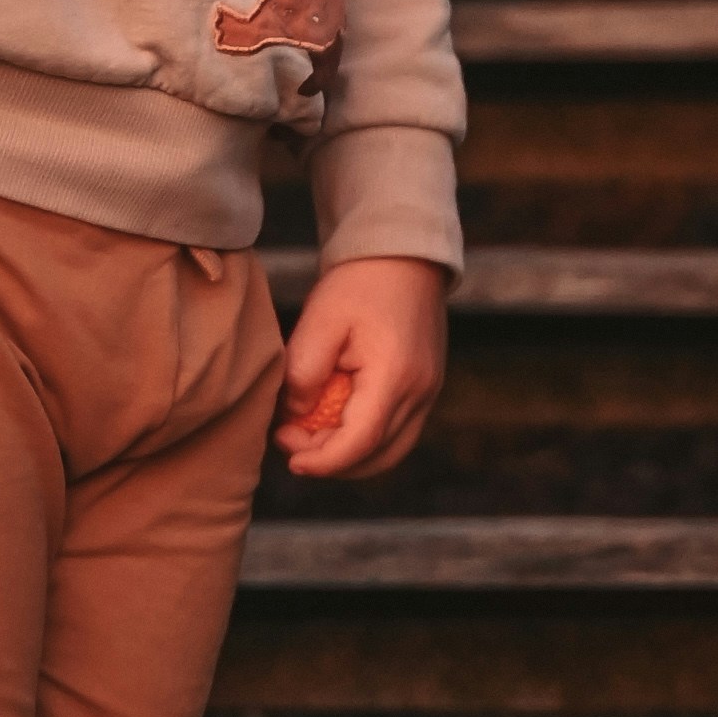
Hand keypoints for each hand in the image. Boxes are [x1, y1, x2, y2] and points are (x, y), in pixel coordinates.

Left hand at [274, 255, 446, 479]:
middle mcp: (420, 392)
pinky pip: (397, 431)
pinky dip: (366, 439)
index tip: (291, 460)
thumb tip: (295, 416)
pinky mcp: (426, 387)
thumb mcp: (321, 320)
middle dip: (331, 462)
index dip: (324, 461)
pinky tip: (334, 422)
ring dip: (350, 456)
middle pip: (377, 457)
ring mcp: (428, 392)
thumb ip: (304, 371)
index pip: (360, 442)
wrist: (403, 254)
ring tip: (308, 436)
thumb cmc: (359, 283)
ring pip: (390, 450)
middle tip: (289, 441)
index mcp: (395, 376)